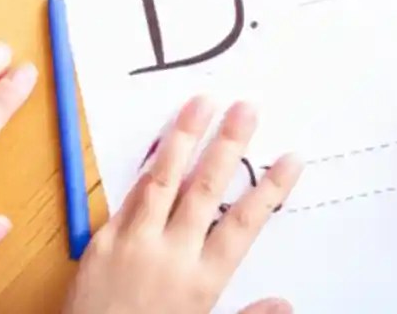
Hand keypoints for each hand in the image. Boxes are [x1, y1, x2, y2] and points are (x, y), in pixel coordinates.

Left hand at [63, 96, 302, 313]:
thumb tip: (285, 303)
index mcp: (202, 280)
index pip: (246, 223)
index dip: (271, 188)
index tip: (292, 158)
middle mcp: (172, 255)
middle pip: (206, 189)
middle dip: (229, 144)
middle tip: (246, 108)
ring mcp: (135, 244)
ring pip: (165, 180)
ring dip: (185, 138)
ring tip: (201, 102)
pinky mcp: (104, 241)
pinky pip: (129, 198)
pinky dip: (147, 170)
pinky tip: (160, 144)